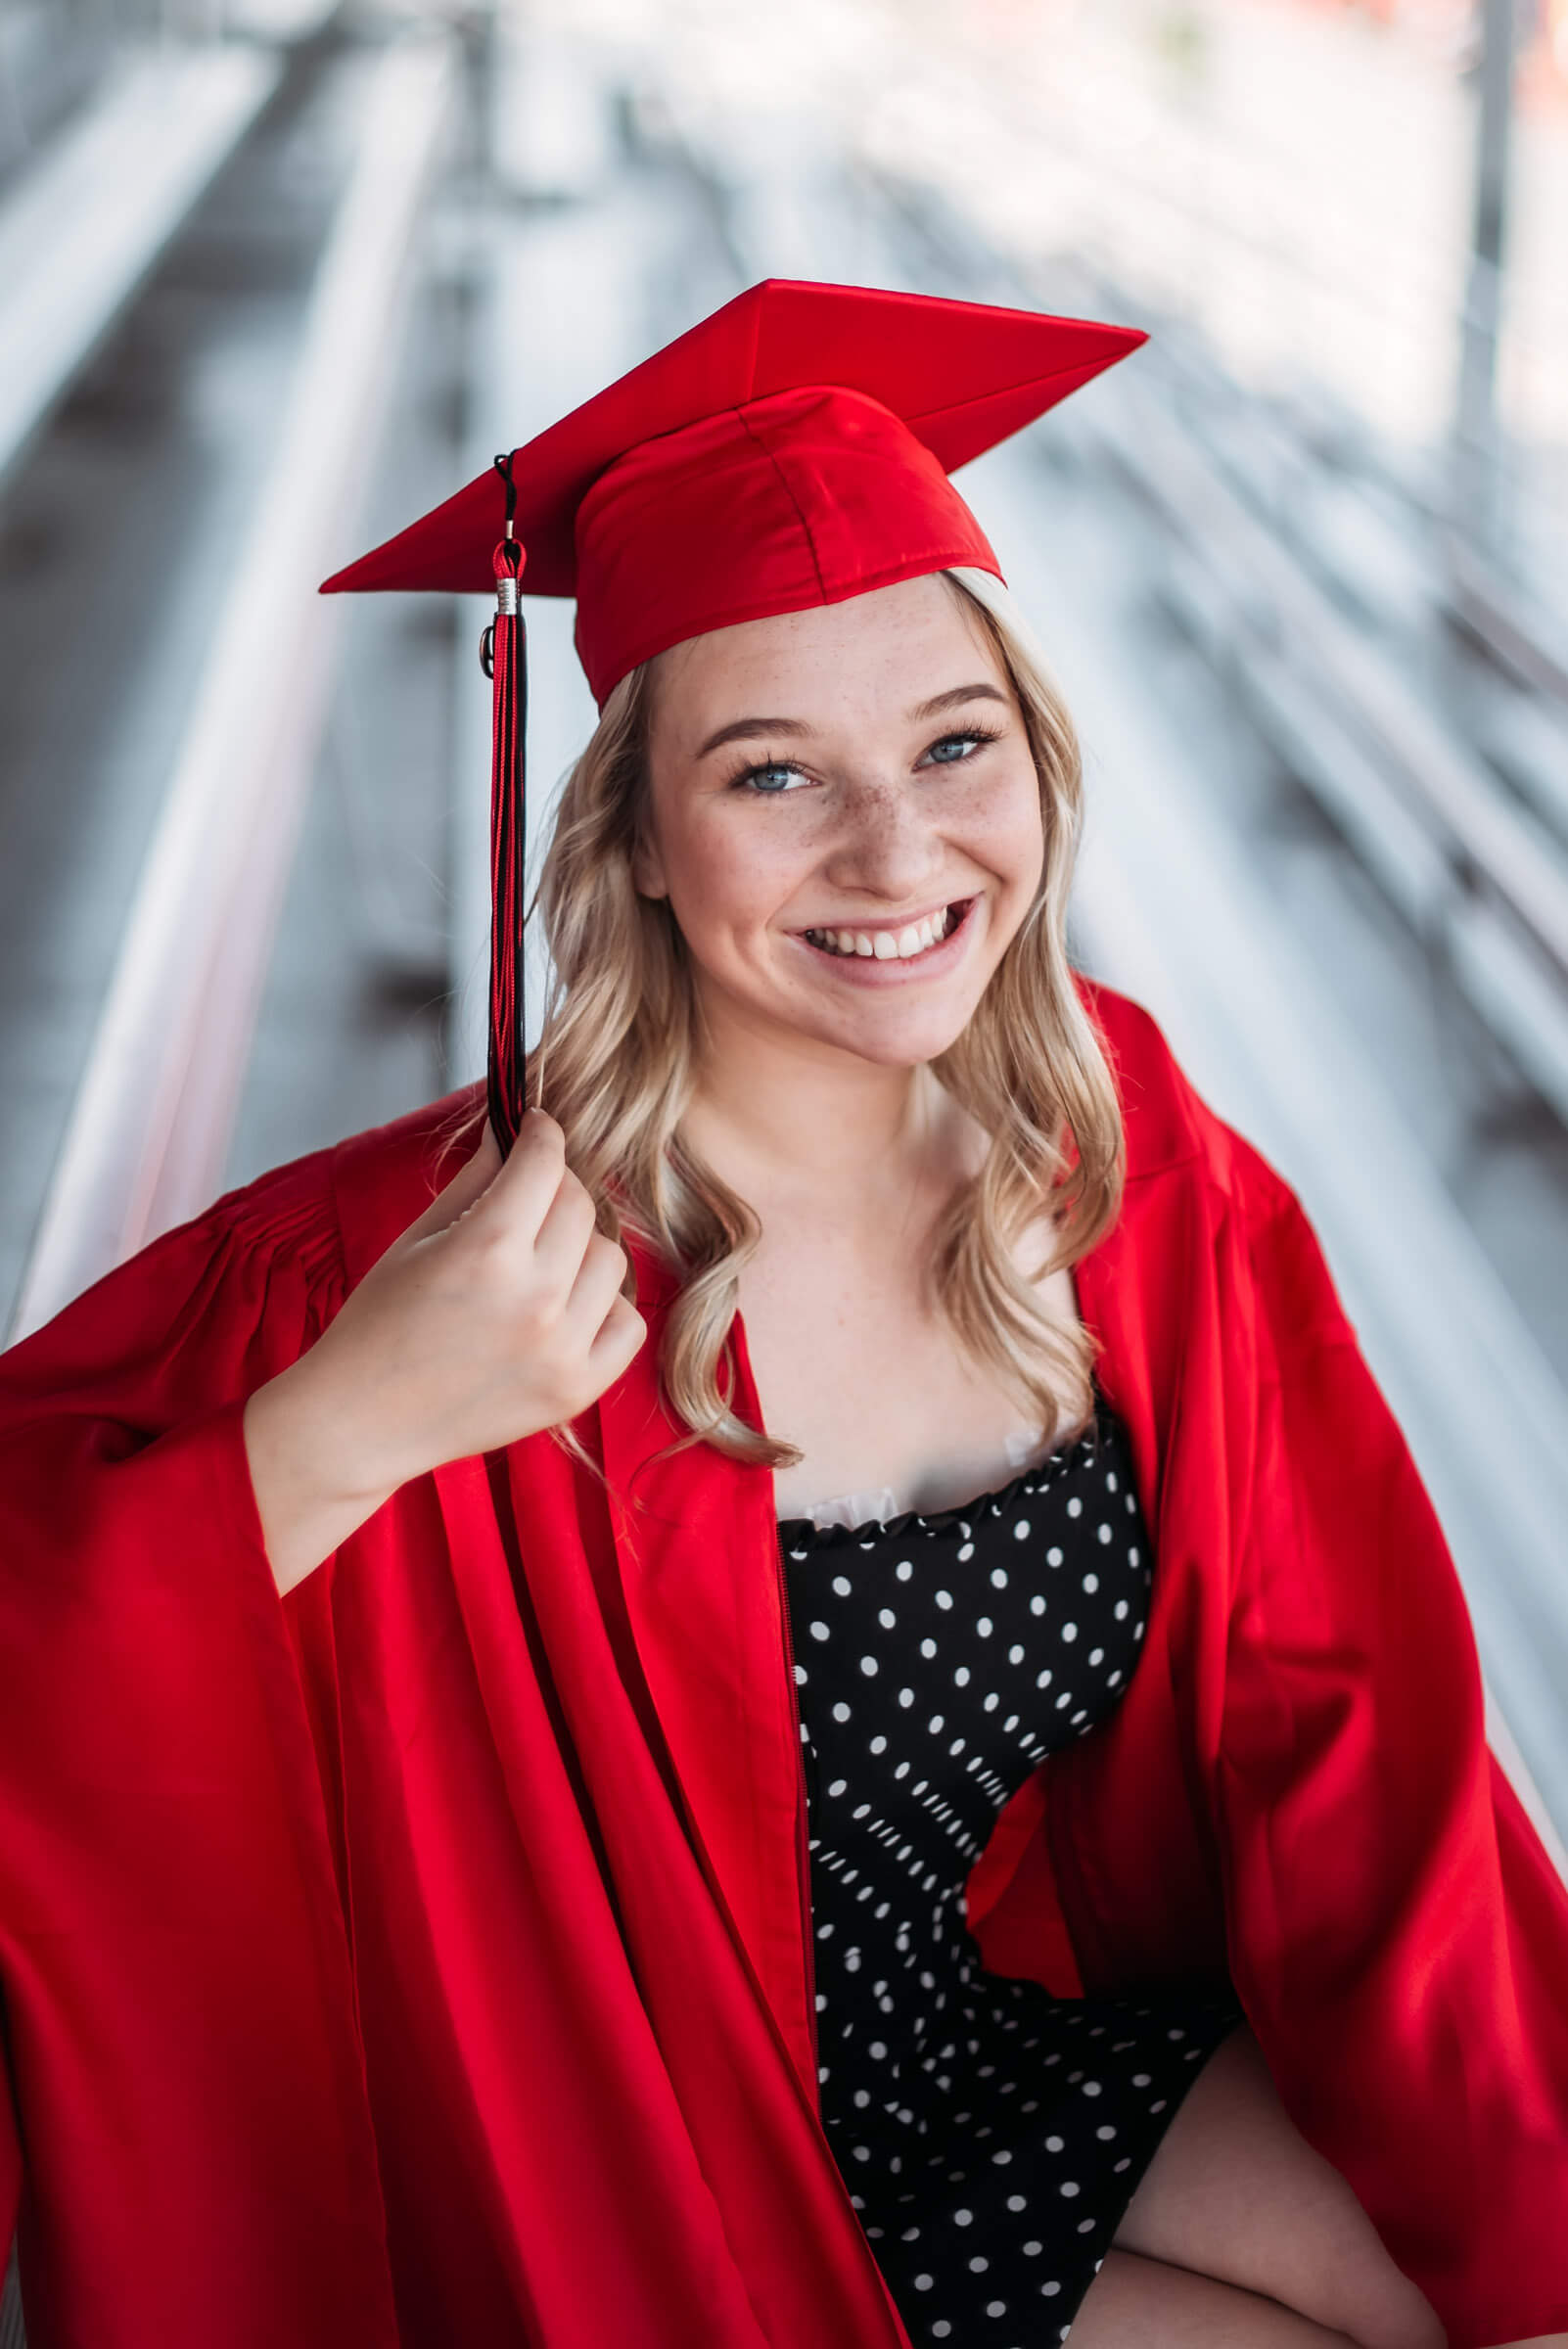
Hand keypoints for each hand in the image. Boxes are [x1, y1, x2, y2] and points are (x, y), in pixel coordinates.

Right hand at [243, 1112, 645, 1591]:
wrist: (360, 1421)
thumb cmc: (377, 1325)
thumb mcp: (418, 1237)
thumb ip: (476, 1179)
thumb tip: (511, 1130)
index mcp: (487, 1250)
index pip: (545, 1161)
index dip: (540, 1133)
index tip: (535, 1128)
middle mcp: (535, 1297)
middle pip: (581, 1205)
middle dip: (555, 1188)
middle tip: (527, 1199)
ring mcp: (562, 1348)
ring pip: (610, 1259)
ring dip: (579, 1248)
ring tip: (537, 1263)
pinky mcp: (577, 1389)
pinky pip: (626, 1323)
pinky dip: (602, 1308)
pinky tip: (563, 1310)